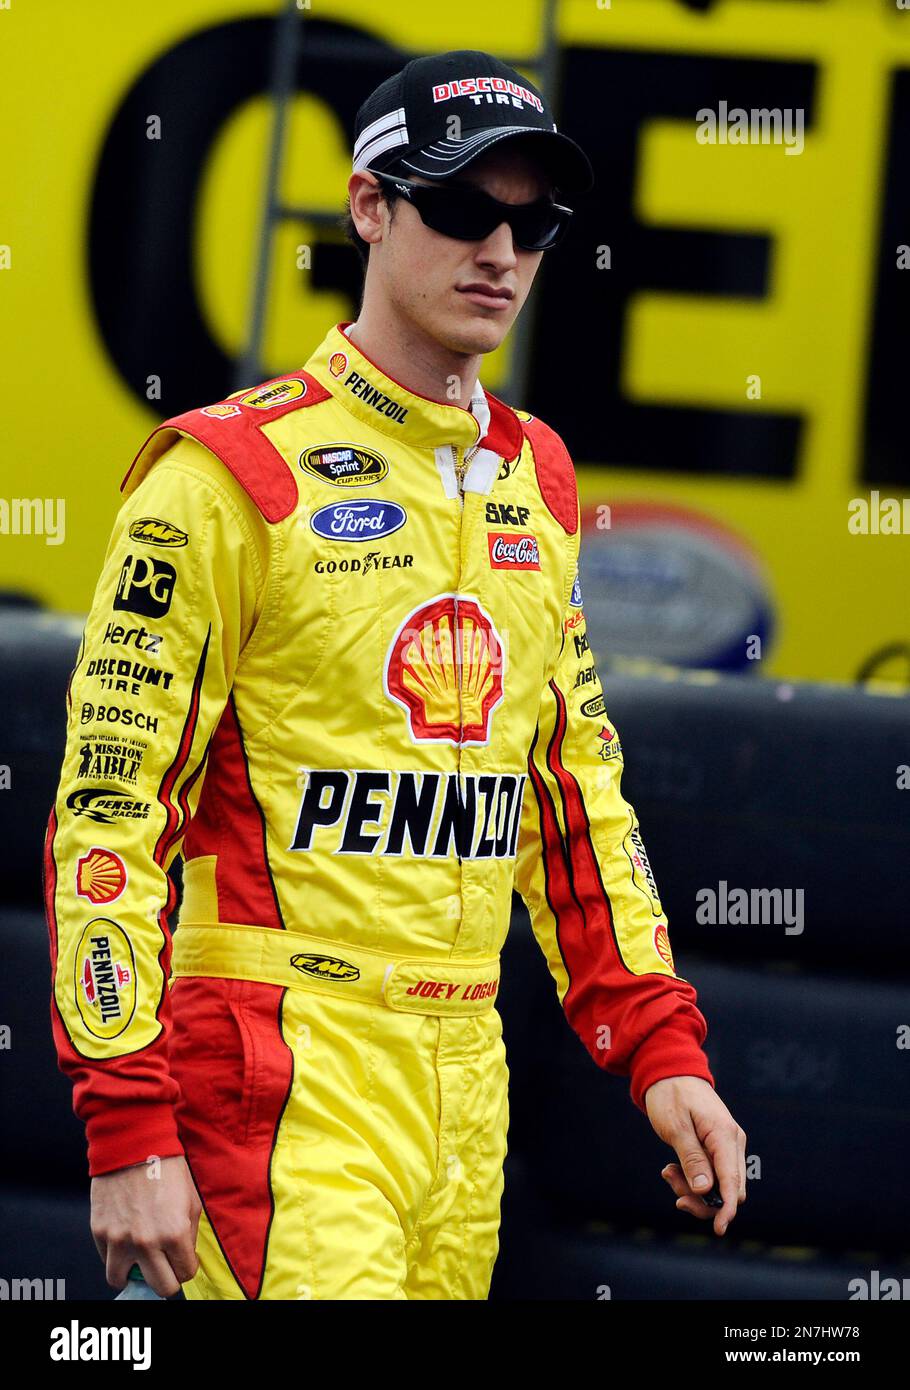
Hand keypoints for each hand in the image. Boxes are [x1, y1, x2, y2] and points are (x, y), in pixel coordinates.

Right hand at [91, 1154, 201, 1296]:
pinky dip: (116, 1256)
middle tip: (164, 1263)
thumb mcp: (190, 1201)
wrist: (132, 1145)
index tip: (182, 1259)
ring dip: (133, 1272)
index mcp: (174, 1233)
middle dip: (166, 1277)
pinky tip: (125, 1238)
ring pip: (122, 1281)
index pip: (185, 1275)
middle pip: (160, 1287)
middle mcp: (146, 1242)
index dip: (186, 1267)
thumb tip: (183, 1258)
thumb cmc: (166, 1169)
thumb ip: (188, 1235)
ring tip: (139, 1257)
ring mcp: (119, 1240)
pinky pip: (106, 1260)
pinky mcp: (99, 1232)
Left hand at [644, 1075, 745, 1236]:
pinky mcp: (719, 1146)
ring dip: (695, 1188)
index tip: (719, 1230)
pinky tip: (673, 1168)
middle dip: (702, 1199)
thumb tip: (705, 1192)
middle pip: (729, 1189)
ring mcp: (728, 1144)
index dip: (727, 1210)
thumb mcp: (676, 1127)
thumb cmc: (671, 1096)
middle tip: (671, 1184)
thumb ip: (692, 1159)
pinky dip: (695, 1177)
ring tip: (667, 1172)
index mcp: (725, 1136)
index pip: (732, 1183)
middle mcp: (733, 1142)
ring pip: (720, 1183)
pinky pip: (713, 1172)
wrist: (671, 1071)